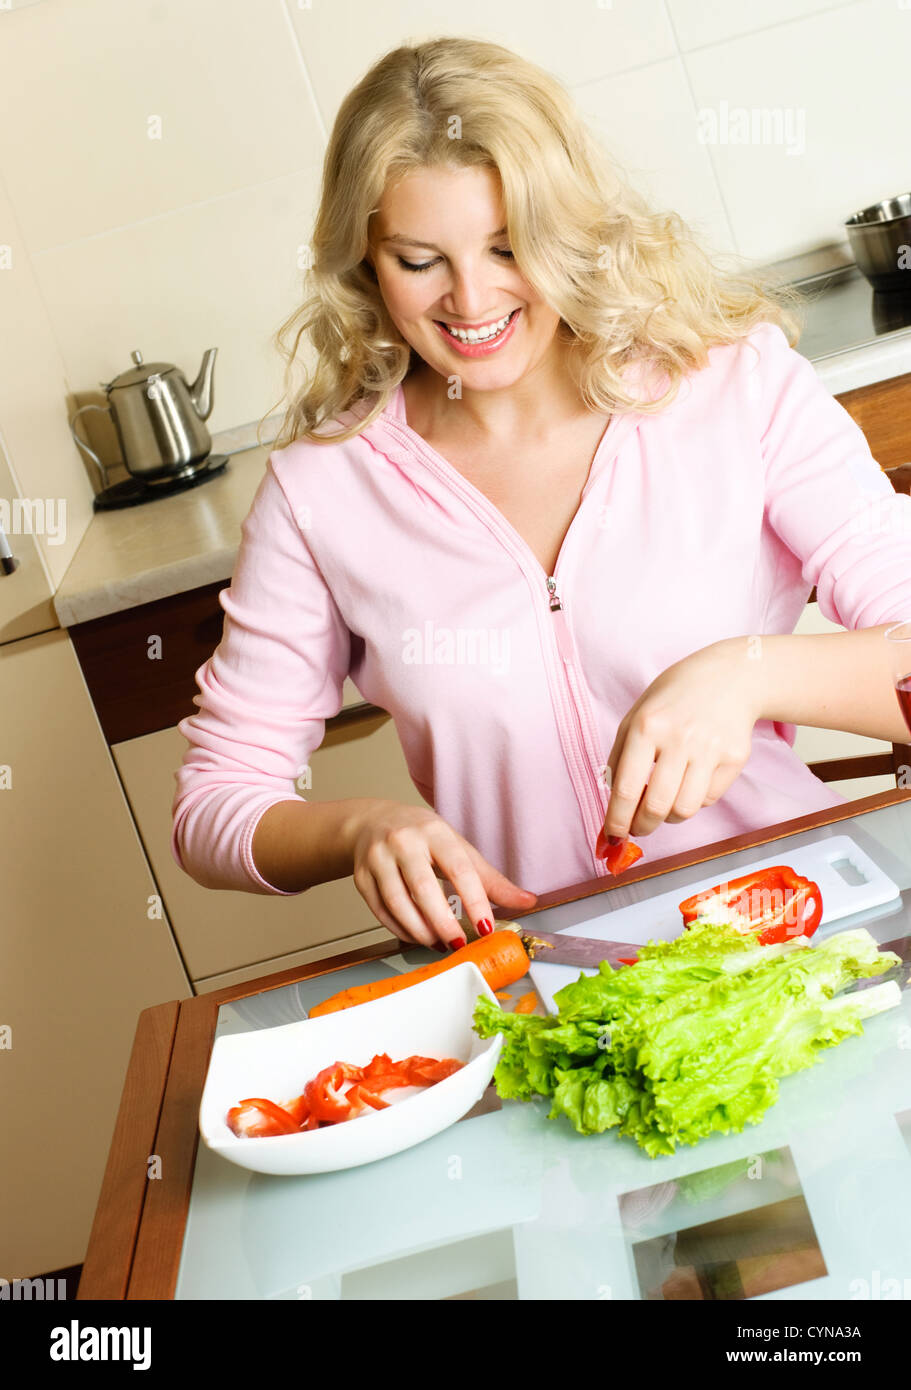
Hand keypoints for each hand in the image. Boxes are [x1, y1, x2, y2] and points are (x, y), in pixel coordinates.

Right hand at [347, 800, 536, 950]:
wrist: (371, 823)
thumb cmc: (422, 837)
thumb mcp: (457, 847)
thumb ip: (490, 878)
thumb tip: (526, 901)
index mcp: (434, 832)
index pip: (458, 868)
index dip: (475, 900)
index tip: (487, 927)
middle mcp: (403, 842)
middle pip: (423, 888)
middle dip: (443, 922)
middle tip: (459, 943)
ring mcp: (378, 859)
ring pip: (397, 903)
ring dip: (420, 930)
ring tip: (439, 943)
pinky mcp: (361, 877)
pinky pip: (380, 911)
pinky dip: (401, 929)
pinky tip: (417, 936)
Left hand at [602, 638, 760, 840]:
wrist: (729, 677)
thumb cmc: (674, 699)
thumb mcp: (636, 717)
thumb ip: (620, 759)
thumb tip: (614, 807)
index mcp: (646, 726)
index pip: (627, 789)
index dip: (617, 821)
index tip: (613, 837)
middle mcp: (679, 738)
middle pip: (657, 807)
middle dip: (642, 827)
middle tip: (638, 828)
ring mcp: (710, 749)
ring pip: (685, 810)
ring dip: (669, 818)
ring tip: (664, 804)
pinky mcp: (734, 758)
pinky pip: (708, 799)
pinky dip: (694, 800)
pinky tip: (690, 782)